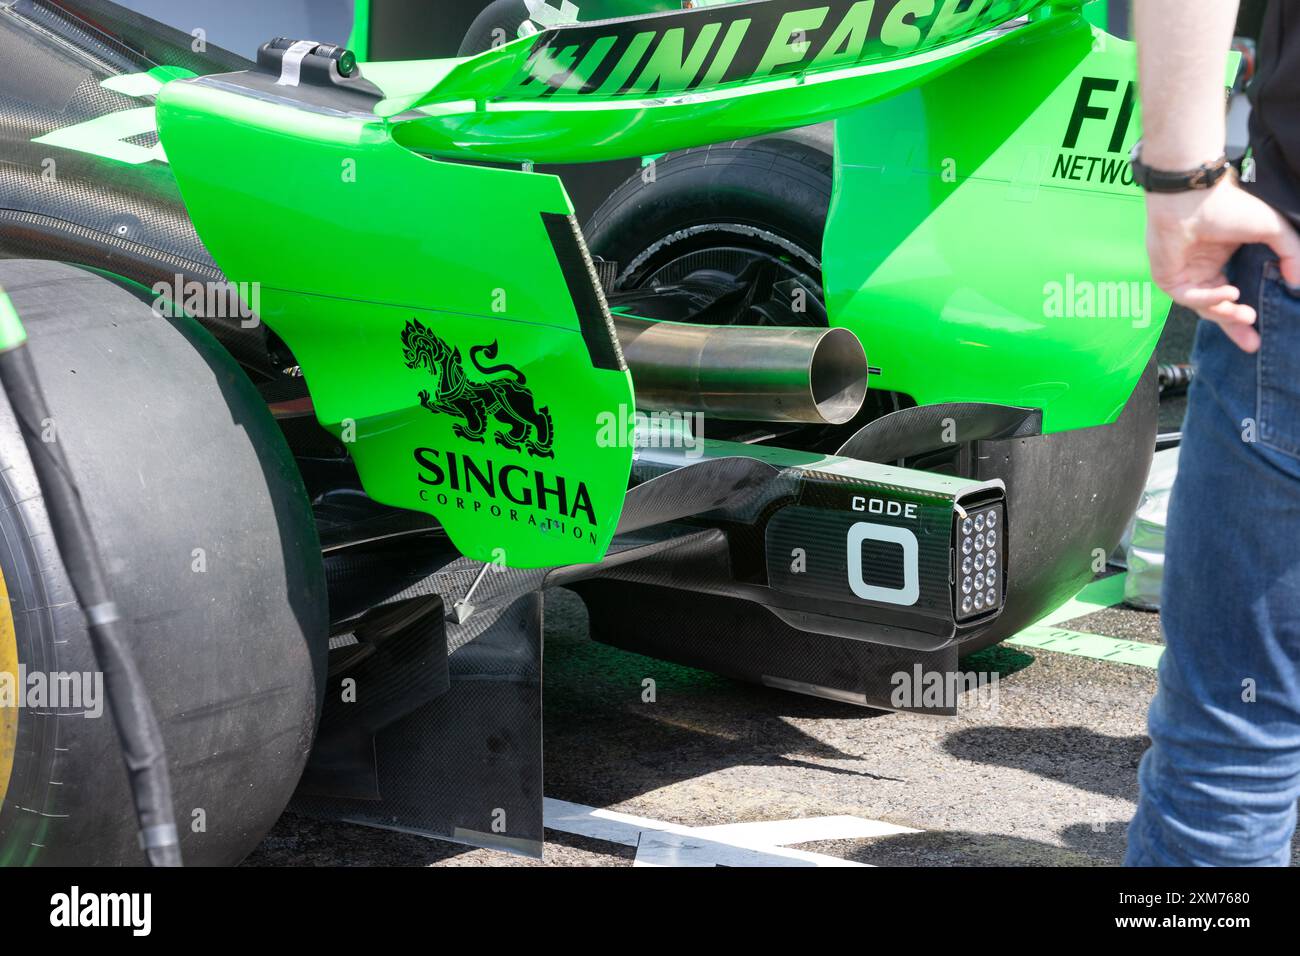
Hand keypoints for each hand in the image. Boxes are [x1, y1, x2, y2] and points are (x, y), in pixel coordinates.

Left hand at [1145, 176, 1299, 351]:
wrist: (1193, 197)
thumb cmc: (1229, 206)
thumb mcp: (1271, 230)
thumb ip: (1290, 253)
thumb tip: (1298, 282)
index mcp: (1219, 263)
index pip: (1231, 298)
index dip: (1244, 317)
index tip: (1260, 332)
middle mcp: (1200, 272)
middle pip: (1217, 311)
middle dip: (1235, 328)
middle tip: (1252, 343)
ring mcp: (1183, 277)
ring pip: (1204, 308)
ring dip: (1227, 314)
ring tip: (1247, 315)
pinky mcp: (1167, 279)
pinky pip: (1190, 299)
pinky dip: (1211, 299)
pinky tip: (1229, 293)